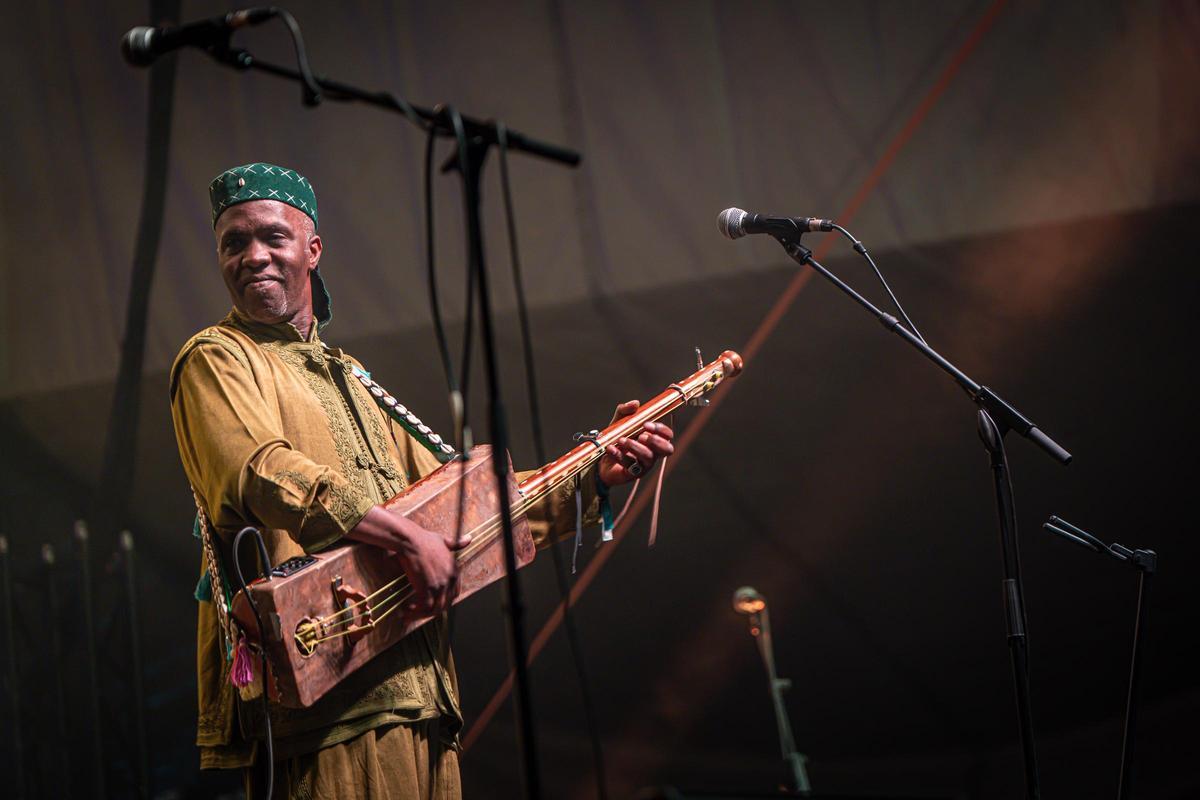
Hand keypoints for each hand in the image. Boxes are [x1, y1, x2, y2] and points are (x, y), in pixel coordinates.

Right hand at [347, 506, 471, 614]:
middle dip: (433, 610)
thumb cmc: (424, 539)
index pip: (454, 594)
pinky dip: (415, 613)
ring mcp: (439, 585)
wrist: (412, 540)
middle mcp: (450, 580)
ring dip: (422, 615)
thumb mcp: (445, 541)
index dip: (444, 601)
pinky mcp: (427, 588)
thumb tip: (469, 539)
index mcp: (455, 571)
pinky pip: (424, 607)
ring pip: (435, 609)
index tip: (432, 603)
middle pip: (445, 604)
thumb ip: (457, 544)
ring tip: (410, 614)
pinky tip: (406, 612)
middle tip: (419, 611)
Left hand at [598, 400, 674, 485]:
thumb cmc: (616, 438)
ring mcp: (644, 465)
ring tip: (621, 440)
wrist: (600, 457)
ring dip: (635, 447)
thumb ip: (625, 411)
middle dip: (655, 441)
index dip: (661, 429)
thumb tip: (635, 403)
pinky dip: (619, 455)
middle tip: (640, 435)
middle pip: (667, 449)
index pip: (668, 435)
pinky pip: (630, 465)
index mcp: (653, 439)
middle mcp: (653, 452)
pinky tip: (610, 448)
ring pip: (648, 457)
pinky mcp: (632, 473)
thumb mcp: (619, 422)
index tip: (646, 424)